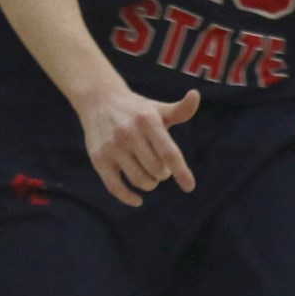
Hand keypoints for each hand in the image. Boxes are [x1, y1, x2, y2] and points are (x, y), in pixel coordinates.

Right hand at [75, 88, 198, 206]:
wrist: (99, 101)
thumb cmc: (137, 109)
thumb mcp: (159, 109)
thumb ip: (181, 110)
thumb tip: (196, 95)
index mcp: (148, 122)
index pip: (169, 153)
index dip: (181, 172)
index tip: (189, 187)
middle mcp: (129, 134)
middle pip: (156, 169)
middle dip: (163, 174)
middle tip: (162, 169)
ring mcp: (112, 148)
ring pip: (139, 180)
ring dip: (150, 184)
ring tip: (151, 177)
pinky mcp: (99, 159)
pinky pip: (114, 187)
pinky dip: (128, 197)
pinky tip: (138, 200)